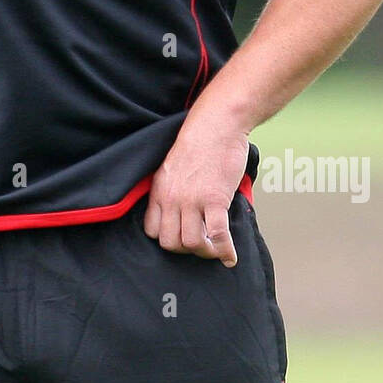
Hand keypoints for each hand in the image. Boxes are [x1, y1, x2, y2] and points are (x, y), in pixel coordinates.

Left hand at [142, 123, 250, 265]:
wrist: (216, 125)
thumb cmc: (199, 142)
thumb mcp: (172, 167)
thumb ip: (173, 190)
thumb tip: (182, 210)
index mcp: (159, 191)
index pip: (152, 230)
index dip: (167, 239)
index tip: (181, 238)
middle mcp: (172, 199)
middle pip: (170, 242)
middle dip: (186, 250)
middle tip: (200, 246)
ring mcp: (192, 200)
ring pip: (192, 243)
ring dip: (206, 252)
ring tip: (216, 250)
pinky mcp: (214, 199)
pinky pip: (217, 235)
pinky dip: (225, 251)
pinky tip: (230, 257)